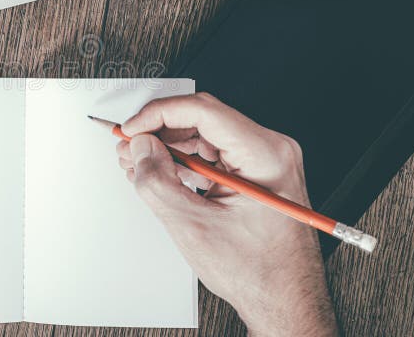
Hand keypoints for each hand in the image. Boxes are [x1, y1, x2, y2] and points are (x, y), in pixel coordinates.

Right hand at [118, 93, 337, 336]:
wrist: (286, 302)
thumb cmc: (261, 274)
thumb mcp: (196, 227)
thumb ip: (159, 183)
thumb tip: (140, 148)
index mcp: (266, 155)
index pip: (203, 111)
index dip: (158, 115)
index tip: (131, 129)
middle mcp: (270, 150)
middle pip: (202, 119)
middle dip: (159, 131)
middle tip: (128, 146)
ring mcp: (263, 161)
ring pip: (203, 135)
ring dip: (167, 146)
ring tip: (137, 162)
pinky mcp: (253, 172)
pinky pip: (212, 153)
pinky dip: (183, 160)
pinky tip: (159, 172)